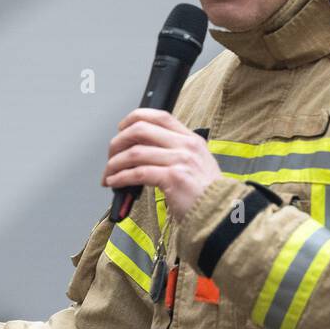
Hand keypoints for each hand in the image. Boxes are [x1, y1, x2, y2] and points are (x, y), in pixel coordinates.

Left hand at [101, 108, 220, 220]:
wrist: (221, 213)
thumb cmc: (206, 194)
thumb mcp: (196, 164)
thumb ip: (174, 153)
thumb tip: (141, 150)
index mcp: (191, 139)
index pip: (159, 116)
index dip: (135, 118)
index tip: (121, 129)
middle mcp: (186, 146)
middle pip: (141, 130)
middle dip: (118, 142)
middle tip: (111, 156)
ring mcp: (180, 160)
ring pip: (135, 152)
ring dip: (114, 164)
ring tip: (108, 175)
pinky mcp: (173, 178)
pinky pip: (138, 173)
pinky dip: (120, 177)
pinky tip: (115, 183)